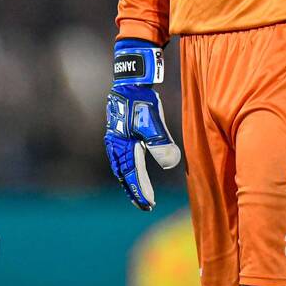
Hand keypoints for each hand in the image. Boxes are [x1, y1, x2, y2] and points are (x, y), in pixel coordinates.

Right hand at [104, 39, 180, 209]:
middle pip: (124, 174)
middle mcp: (115, 145)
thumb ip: (161, 144)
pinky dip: (126, 167)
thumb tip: (170, 165)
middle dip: (134, 190)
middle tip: (145, 204)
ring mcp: (114, 138)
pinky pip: (120, 157)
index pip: (132, 175)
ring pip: (120, 166)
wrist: (130, 81)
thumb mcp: (154, 123)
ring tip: (137, 191)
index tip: (150, 204)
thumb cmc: (142, 102)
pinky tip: (132, 167)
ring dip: (129, 180)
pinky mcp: (117, 132)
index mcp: (123, 146)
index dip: (141, 191)